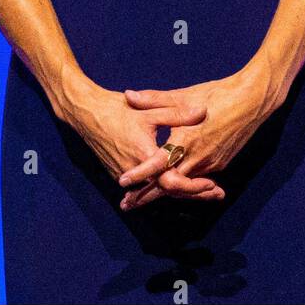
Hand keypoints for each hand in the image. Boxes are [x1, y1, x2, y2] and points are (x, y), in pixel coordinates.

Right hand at [53, 66, 222, 203]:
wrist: (88, 114)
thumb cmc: (119, 110)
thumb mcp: (151, 110)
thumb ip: (178, 114)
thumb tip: (202, 111)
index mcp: (145, 156)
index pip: (172, 182)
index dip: (192, 186)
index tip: (211, 185)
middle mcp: (135, 172)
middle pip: (169, 191)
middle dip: (194, 193)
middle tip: (217, 194)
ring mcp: (126, 176)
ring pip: (158, 190)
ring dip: (181, 191)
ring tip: (206, 192)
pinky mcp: (121, 174)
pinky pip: (147, 186)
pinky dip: (164, 187)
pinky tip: (181, 185)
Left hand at [116, 68, 274, 210]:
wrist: (253, 100)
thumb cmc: (218, 94)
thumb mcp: (184, 96)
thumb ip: (154, 99)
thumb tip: (128, 96)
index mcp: (186, 140)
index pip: (157, 164)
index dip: (139, 174)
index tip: (122, 182)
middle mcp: (198, 157)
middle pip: (167, 184)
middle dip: (146, 196)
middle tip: (125, 204)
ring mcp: (210, 163)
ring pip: (183, 185)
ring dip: (164, 192)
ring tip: (143, 198)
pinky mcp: (220, 164)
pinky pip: (197, 179)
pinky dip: (183, 185)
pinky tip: (172, 186)